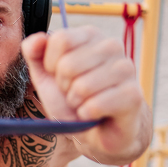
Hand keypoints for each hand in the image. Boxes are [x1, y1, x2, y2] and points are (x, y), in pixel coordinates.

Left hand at [21, 26, 150, 162]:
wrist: (98, 130)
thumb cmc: (73, 99)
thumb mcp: (46, 75)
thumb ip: (35, 53)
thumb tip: (38, 38)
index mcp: (91, 36)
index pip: (60, 40)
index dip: (51, 65)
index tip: (60, 76)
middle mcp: (112, 46)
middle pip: (67, 65)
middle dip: (64, 87)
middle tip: (75, 94)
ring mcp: (126, 69)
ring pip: (81, 87)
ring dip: (76, 103)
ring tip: (85, 104)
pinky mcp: (133, 94)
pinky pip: (95, 105)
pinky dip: (87, 115)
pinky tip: (95, 115)